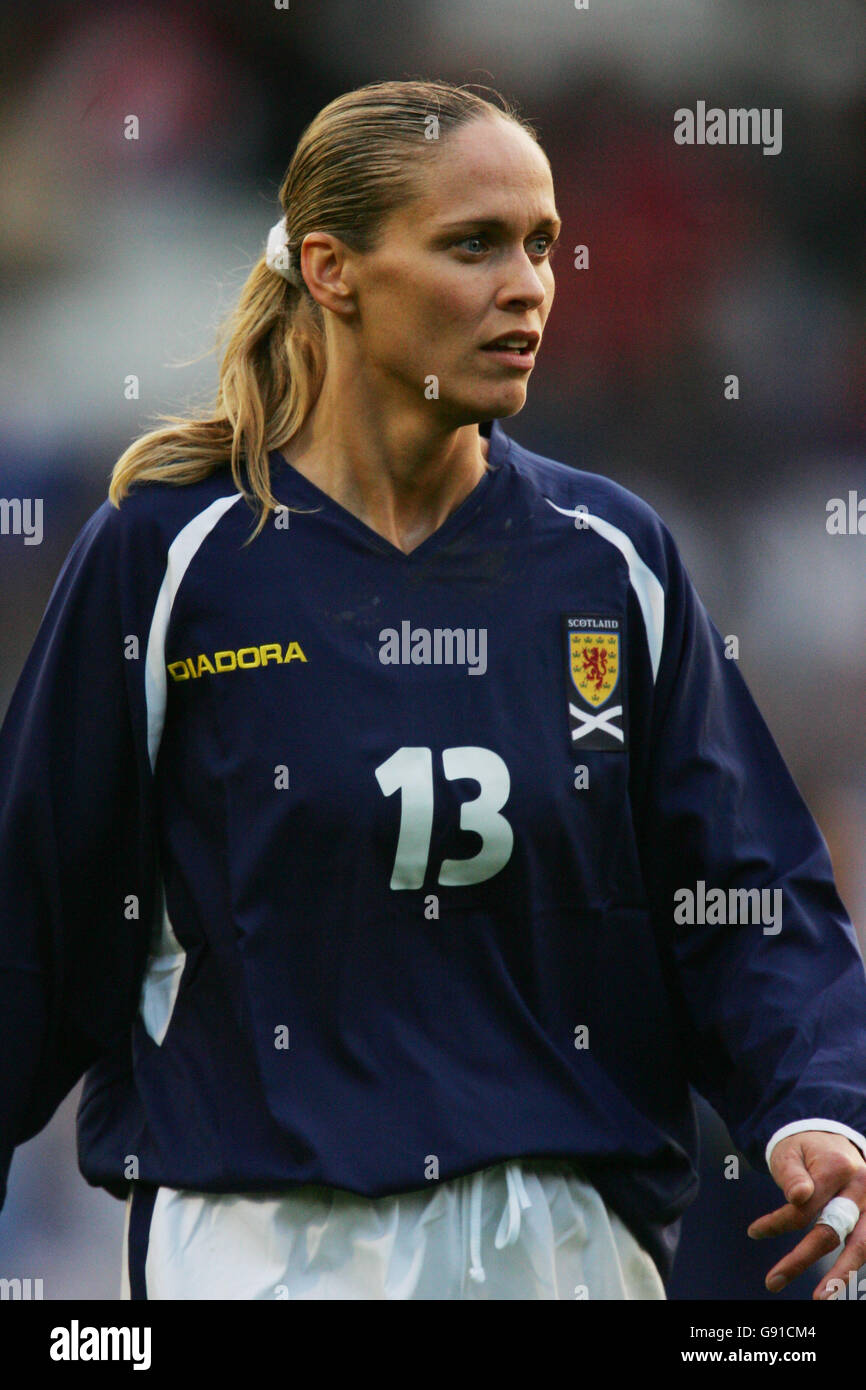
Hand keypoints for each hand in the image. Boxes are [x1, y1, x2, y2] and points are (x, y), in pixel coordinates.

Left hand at [747, 1131, 865, 1298]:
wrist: (832, 1139)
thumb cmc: (804, 1148)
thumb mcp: (789, 1152)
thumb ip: (792, 1174)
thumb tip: (799, 1198)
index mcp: (836, 1167)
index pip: (804, 1208)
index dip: (777, 1224)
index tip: (754, 1232)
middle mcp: (861, 1187)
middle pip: (833, 1232)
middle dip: (802, 1260)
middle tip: (772, 1282)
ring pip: (861, 1246)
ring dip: (840, 1276)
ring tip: (821, 1298)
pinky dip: (854, 1264)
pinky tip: (839, 1284)